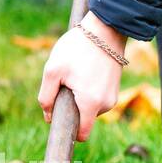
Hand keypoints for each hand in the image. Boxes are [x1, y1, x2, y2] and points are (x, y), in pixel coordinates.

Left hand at [37, 11, 125, 140]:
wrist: (106, 28)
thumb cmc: (77, 48)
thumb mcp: (53, 70)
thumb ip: (46, 96)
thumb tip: (48, 116)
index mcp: (90, 103)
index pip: (82, 134)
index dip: (68, 131)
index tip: (59, 121)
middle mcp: (105, 104)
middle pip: (83, 119)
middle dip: (72, 108)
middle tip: (66, 84)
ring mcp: (113, 96)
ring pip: (90, 108)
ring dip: (80, 98)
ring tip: (77, 75)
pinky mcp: (115, 88)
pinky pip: (97, 98)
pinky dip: (89, 91)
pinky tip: (86, 73)